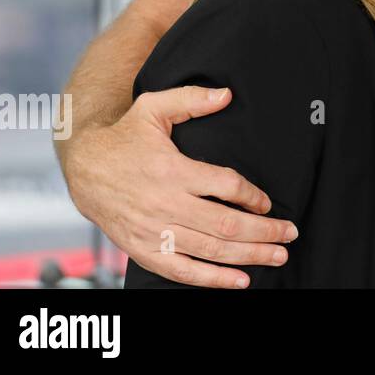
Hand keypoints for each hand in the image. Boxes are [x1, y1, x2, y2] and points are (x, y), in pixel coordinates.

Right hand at [61, 86, 297, 287]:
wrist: (83, 169)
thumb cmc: (124, 137)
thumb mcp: (153, 108)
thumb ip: (191, 98)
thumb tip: (227, 94)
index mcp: (172, 170)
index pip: (226, 186)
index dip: (253, 196)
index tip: (269, 203)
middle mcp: (165, 204)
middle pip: (226, 224)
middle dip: (265, 231)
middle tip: (290, 233)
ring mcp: (154, 231)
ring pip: (211, 250)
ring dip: (250, 255)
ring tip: (278, 255)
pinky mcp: (143, 250)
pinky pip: (182, 271)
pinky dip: (213, 279)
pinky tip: (240, 281)